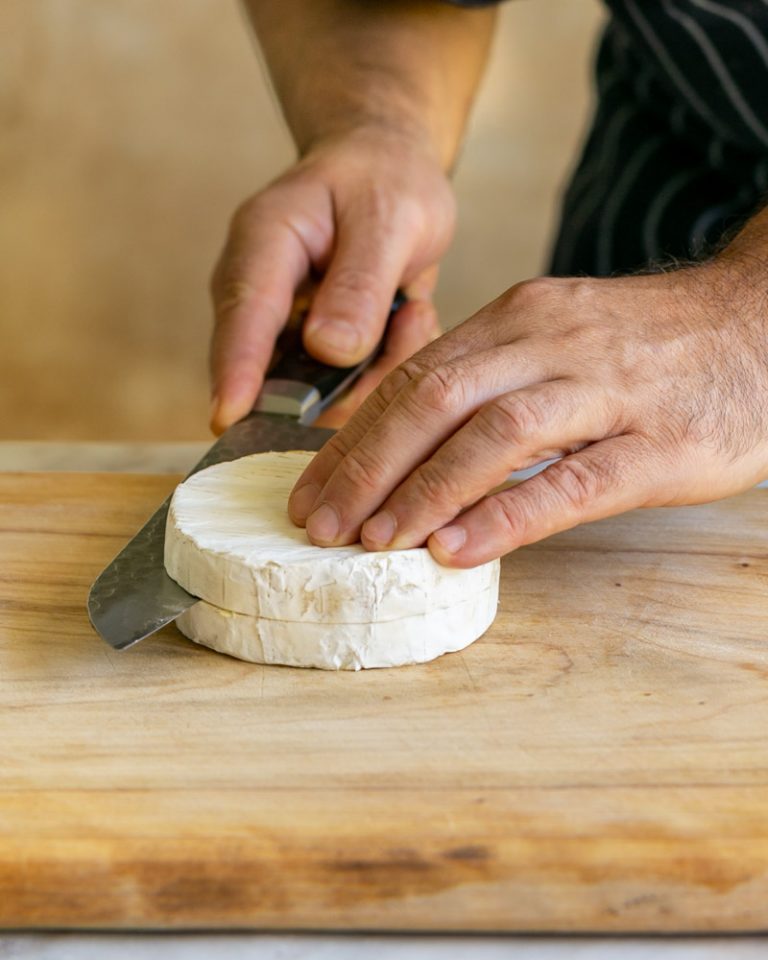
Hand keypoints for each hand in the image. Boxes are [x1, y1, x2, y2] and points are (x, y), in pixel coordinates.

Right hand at [208, 127, 452, 433]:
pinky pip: (346, 388)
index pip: (244, 315)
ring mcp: (284, 331)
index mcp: (264, 245)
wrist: (387, 171)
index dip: (235, 370)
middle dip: (349, 380)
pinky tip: (411, 315)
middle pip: (277, 373)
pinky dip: (388, 367)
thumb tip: (328, 351)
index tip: (226, 418)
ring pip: (319, 392)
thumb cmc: (382, 180)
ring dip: (380, 369)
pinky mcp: (312, 355)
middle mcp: (260, 296)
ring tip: (416, 307)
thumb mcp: (387, 217)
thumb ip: (361, 283)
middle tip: (414, 319)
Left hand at [286, 260, 767, 565]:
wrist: (760, 322)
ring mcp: (609, 391)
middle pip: (437, 399)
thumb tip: (408, 444)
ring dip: (424, 490)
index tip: (310, 488)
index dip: (353, 437)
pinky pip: (574, 481)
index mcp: (519, 320)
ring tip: (374, 542)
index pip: (414, 377)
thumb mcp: (556, 339)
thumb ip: (489, 381)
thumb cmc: (646, 347)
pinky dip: (508, 516)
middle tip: (320, 524)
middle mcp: (553, 344)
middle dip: (367, 466)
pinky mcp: (660, 443)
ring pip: (496, 434)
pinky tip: (459, 548)